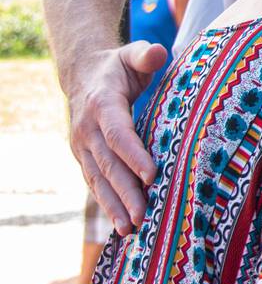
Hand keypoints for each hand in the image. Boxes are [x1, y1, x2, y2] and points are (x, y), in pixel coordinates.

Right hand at [67, 42, 165, 233]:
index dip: (133, 154)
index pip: (118, 133)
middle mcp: (87, 129)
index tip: (152, 175)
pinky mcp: (83, 159)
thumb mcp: (130, 54)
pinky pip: (95, 184)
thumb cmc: (118, 67)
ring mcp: (82, 147)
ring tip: (130, 230)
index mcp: (102, 104)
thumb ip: (144, 55)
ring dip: (114, 206)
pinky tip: (122, 227)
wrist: (83, 75)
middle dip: (125, 191)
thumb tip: (157, 53)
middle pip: (108, 164)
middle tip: (142, 215)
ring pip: (98, 180)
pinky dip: (107, 206)